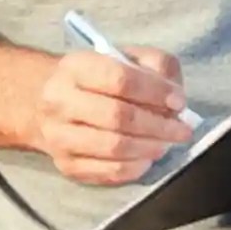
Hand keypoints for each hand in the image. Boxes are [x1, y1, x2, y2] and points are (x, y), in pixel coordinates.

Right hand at [28, 48, 192, 185]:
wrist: (48, 101)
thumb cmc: (97, 78)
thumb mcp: (125, 57)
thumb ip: (155, 65)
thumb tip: (174, 97)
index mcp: (75, 67)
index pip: (120, 79)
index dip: (155, 91)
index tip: (179, 101)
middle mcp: (60, 101)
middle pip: (117, 116)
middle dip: (157, 125)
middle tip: (182, 130)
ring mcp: (59, 136)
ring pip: (113, 147)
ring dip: (149, 147)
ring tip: (166, 143)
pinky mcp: (65, 165)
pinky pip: (107, 172)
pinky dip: (135, 168)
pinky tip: (147, 158)